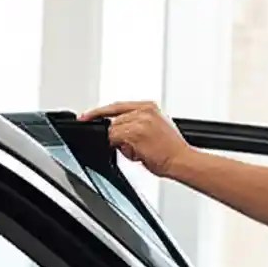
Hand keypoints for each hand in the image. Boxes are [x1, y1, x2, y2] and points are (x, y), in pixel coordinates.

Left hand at [78, 101, 193, 177]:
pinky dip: (122, 149)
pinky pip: (116, 140)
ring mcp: (139, 120)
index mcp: (149, 106)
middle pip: (113, 120)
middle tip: (135, 149)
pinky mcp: (135, 133)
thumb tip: (119, 131)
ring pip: (113, 131)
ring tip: (142, 151)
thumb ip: (137, 123)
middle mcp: (144, 110)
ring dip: (121, 144)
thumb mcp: (156, 128)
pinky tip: (139, 154)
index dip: (98, 112)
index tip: (85, 117)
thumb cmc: (172, 150)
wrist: (182, 160)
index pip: (116, 106)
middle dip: (116, 135)